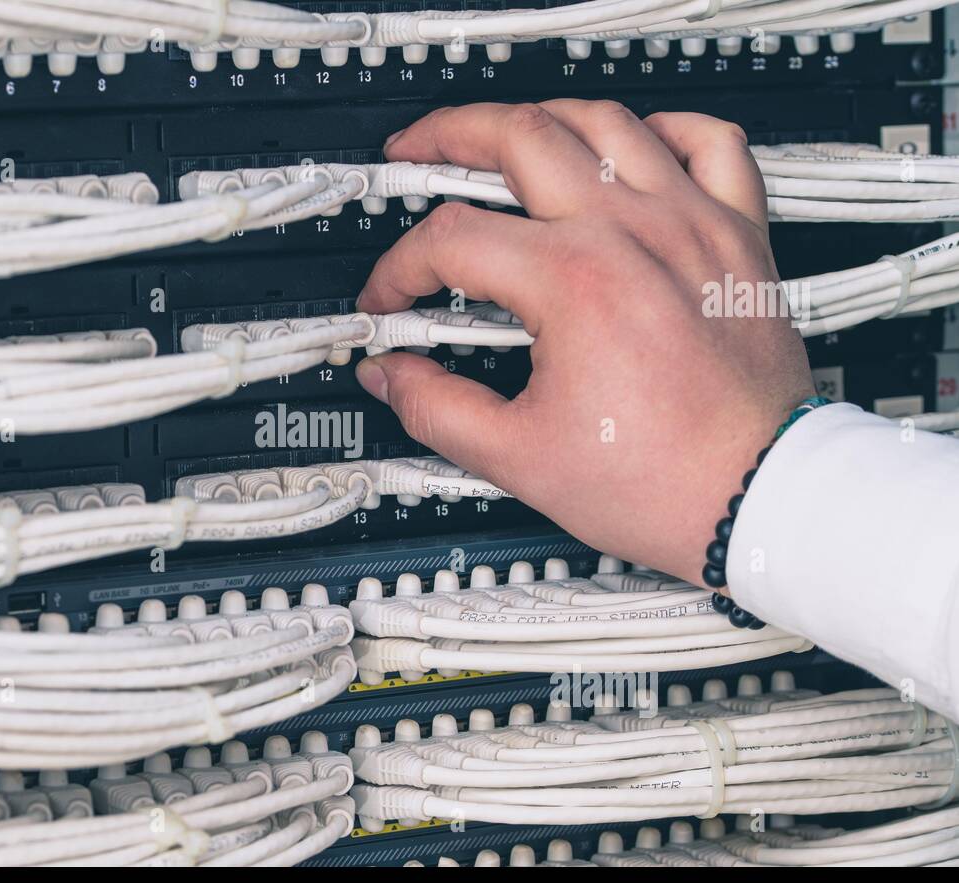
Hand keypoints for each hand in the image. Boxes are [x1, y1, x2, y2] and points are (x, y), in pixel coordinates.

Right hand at [354, 101, 814, 585]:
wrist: (759, 498)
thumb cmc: (664, 482)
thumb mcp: (520, 458)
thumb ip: (436, 408)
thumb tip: (393, 377)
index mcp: (575, 283)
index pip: (452, 239)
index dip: (399, 269)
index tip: (391, 300)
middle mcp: (634, 235)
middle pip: (521, 136)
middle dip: (448, 136)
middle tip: (416, 151)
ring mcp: (692, 226)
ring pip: (606, 121)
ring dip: (539, 117)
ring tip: (502, 134)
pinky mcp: (738, 237)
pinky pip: (711, 144)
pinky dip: (664, 129)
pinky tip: (631, 144)